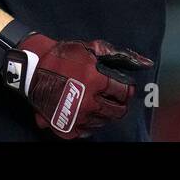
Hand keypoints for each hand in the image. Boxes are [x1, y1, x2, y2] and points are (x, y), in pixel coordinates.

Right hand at [1, 33, 152, 138]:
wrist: (33, 69)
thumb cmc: (63, 56)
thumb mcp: (90, 48)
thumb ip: (118, 55)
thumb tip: (145, 62)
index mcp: (96, 81)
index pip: (123, 92)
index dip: (126, 89)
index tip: (123, 87)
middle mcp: (88, 102)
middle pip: (116, 111)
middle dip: (119, 103)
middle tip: (114, 97)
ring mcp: (77, 117)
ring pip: (103, 121)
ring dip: (105, 113)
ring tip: (98, 102)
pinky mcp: (67, 127)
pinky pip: (87, 131)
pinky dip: (90, 124)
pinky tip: (87, 112)